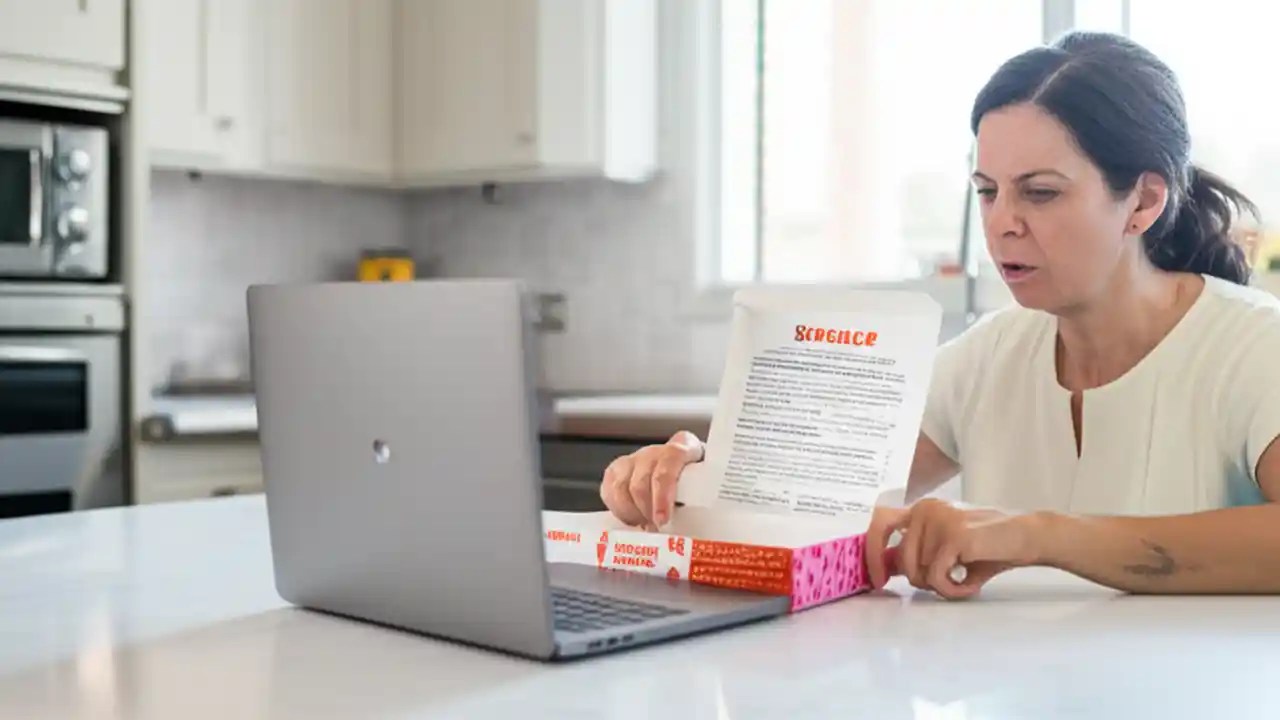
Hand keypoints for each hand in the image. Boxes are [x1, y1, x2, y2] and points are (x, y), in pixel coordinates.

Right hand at [600, 431, 703, 529]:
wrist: (690, 477)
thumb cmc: (701, 487)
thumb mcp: (709, 489)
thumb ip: (705, 498)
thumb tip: (709, 527)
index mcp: (685, 447)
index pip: (670, 460)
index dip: (663, 492)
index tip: (663, 518)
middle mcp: (657, 451)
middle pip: (642, 480)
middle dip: (646, 510)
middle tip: (656, 529)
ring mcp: (635, 458)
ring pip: (622, 487)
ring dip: (632, 512)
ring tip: (646, 526)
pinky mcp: (618, 469)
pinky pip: (609, 489)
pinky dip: (618, 510)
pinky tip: (633, 519)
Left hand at [865, 499, 1044, 598]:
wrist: (1027, 537)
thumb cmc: (988, 546)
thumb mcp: (945, 546)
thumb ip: (919, 553)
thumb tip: (888, 570)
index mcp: (921, 509)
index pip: (880, 524)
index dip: (872, 553)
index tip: (878, 580)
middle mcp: (925, 509)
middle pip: (902, 561)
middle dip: (922, 581)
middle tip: (946, 585)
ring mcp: (938, 521)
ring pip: (920, 574)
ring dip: (943, 587)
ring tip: (965, 580)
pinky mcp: (954, 536)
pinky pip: (938, 579)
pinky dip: (954, 590)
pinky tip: (971, 583)